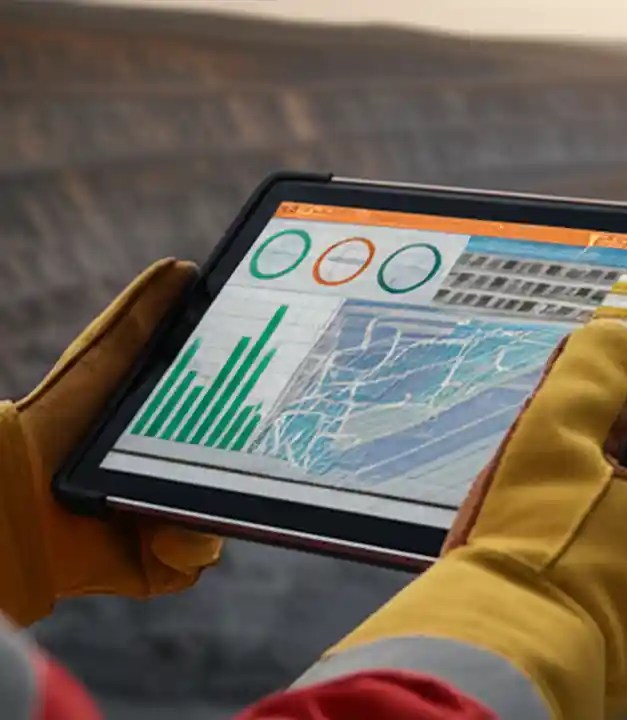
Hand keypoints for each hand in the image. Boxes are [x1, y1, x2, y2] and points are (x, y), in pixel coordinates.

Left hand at [0, 259, 222, 625]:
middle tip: (255, 454)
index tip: (278, 401)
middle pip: (241, 478)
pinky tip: (153, 533)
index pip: (234, 428)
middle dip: (249, 470)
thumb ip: (140, 318)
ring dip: (202, 512)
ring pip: (223, 522)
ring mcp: (167, 526)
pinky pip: (195, 563)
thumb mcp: (104, 359)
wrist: (8, 501)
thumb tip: (183, 269)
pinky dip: (180, 548)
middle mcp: (176, 481)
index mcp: (174, 437)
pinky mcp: (156, 567)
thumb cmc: (53, 422)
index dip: (257, 418)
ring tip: (166, 504)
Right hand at [303, 321, 626, 719]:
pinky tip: (527, 579)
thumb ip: (590, 373)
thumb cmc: (532, 541)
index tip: (571, 424)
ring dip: (577, 529)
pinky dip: (572, 581)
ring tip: (519, 532)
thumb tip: (618, 341)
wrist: (503, 663)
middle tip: (532, 482)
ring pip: (620, 545)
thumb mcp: (554, 432)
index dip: (618, 416)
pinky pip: (604, 597)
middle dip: (588, 477)